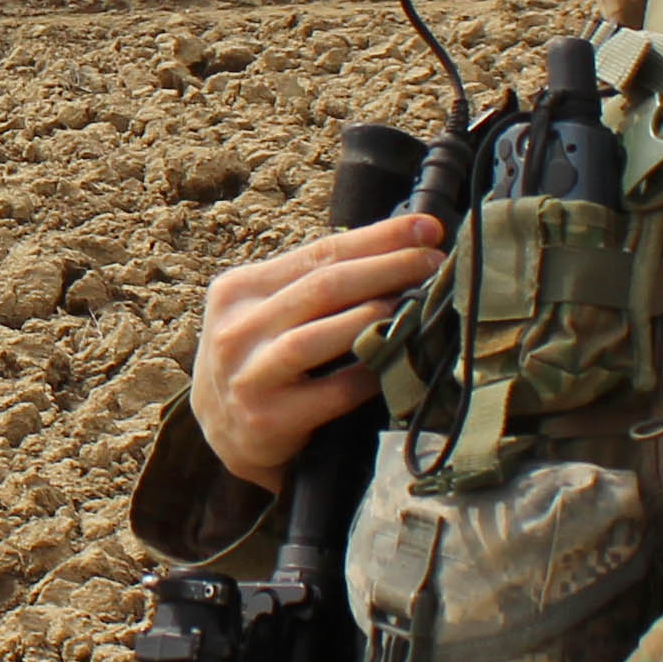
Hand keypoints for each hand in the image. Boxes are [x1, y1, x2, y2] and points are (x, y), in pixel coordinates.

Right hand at [188, 211, 446, 487]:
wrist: (227, 432)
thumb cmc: (264, 361)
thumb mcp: (271, 312)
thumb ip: (315, 284)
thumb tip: (401, 247)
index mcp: (238, 290)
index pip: (318, 253)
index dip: (377, 238)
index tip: (426, 228)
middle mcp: (237, 328)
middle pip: (322, 286)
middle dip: (387, 268)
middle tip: (435, 263)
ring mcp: (248, 375)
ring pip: (316, 336)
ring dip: (373, 316)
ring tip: (415, 304)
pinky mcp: (268, 420)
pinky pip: (331, 392)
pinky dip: (368, 375)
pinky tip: (395, 361)